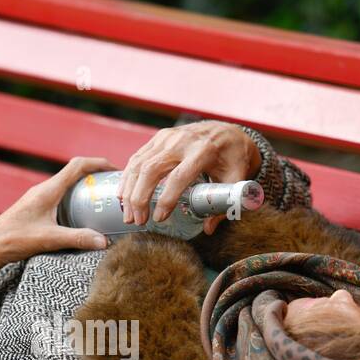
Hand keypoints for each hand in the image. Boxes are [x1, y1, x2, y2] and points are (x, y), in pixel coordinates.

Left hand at [0, 156, 112, 278]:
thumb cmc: (14, 240)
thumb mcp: (49, 240)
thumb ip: (77, 238)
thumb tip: (104, 241)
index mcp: (47, 190)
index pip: (77, 166)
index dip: (98, 163)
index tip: (114, 169)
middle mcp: (42, 190)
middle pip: (73, 173)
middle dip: (95, 175)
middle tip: (112, 186)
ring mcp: (37, 198)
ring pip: (65, 185)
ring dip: (84, 187)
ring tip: (101, 198)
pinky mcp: (34, 207)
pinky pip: (58, 196)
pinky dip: (73, 198)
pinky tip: (79, 213)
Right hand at [118, 121, 260, 233]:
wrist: (227, 131)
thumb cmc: (232, 158)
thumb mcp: (235, 179)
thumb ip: (224, 202)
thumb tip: (208, 228)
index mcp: (204, 150)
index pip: (179, 176)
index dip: (167, 199)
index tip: (160, 218)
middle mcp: (182, 141)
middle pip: (151, 169)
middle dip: (140, 198)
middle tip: (138, 221)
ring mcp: (167, 137)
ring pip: (139, 164)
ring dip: (130, 191)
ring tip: (129, 215)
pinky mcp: (159, 138)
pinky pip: (137, 158)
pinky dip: (127, 178)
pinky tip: (123, 196)